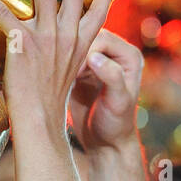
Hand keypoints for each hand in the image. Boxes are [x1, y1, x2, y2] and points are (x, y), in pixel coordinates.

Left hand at [0, 0, 114, 129]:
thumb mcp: (65, 77)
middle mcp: (67, 37)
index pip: (98, 13)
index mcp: (80, 45)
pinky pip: (2, 13)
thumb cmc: (48, 105)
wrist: (40, 121)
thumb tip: (53, 53)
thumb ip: (63, 58)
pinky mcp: (22, 44)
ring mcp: (46, 38)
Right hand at [68, 29, 143, 151]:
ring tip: (56, 74)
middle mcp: (115, 54)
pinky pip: (67, 58)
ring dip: (63, 56)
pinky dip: (58, 64)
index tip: (75, 72)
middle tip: (61, 70)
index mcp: (129, 56)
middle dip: (73, 50)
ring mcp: (97, 61)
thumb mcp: (118, 102)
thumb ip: (111, 77)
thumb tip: (94, 57)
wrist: (105, 143)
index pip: (102, 38)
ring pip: (75, 45)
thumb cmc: (116, 125)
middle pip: (86, 37)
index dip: (87, 51)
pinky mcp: (81, 70)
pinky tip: (52, 77)